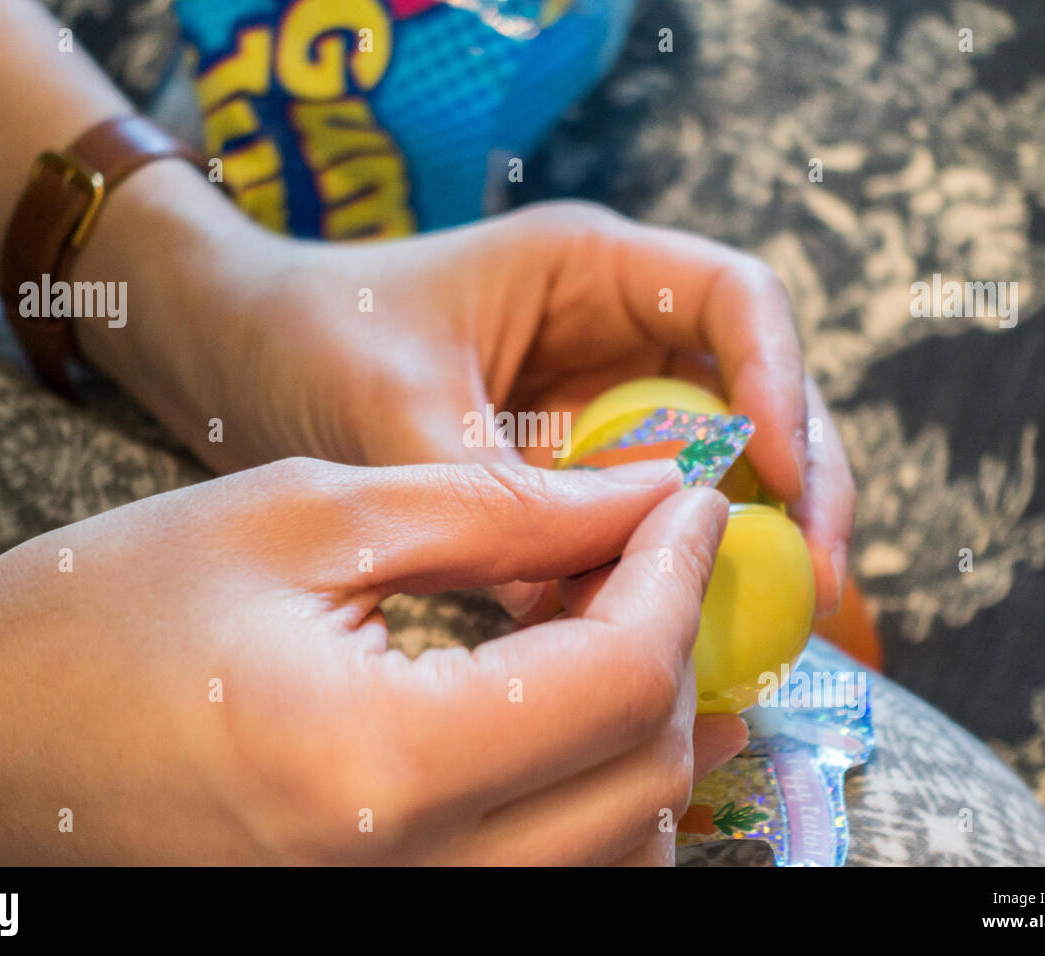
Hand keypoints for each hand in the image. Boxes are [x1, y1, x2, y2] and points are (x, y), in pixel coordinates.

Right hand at [0, 457, 744, 863]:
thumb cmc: (102, 618)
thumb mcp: (303, 517)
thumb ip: (493, 510)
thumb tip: (631, 499)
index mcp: (378, 766)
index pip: (614, 678)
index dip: (675, 574)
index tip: (687, 503)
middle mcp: (407, 885)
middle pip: (640, 780)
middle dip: (674, 647)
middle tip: (652, 552)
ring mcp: (398, 925)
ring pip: (619, 852)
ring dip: (643, 731)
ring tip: (612, 623)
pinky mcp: (384, 925)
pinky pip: (550, 884)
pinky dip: (589, 799)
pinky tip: (558, 713)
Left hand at [71, 175, 852, 615]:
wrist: (231, 353)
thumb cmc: (305, 335)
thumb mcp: (394, 404)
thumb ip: (489, 493)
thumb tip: (576, 608)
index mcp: (588, 269)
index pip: (736, 302)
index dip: (782, 383)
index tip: (780, 478)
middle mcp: (614, 332)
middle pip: (754, 395)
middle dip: (797, 486)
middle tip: (813, 585)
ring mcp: (597, 403)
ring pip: (712, 469)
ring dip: (741, 542)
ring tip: (762, 626)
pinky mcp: (569, 469)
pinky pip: (639, 519)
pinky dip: (658, 572)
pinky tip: (666, 634)